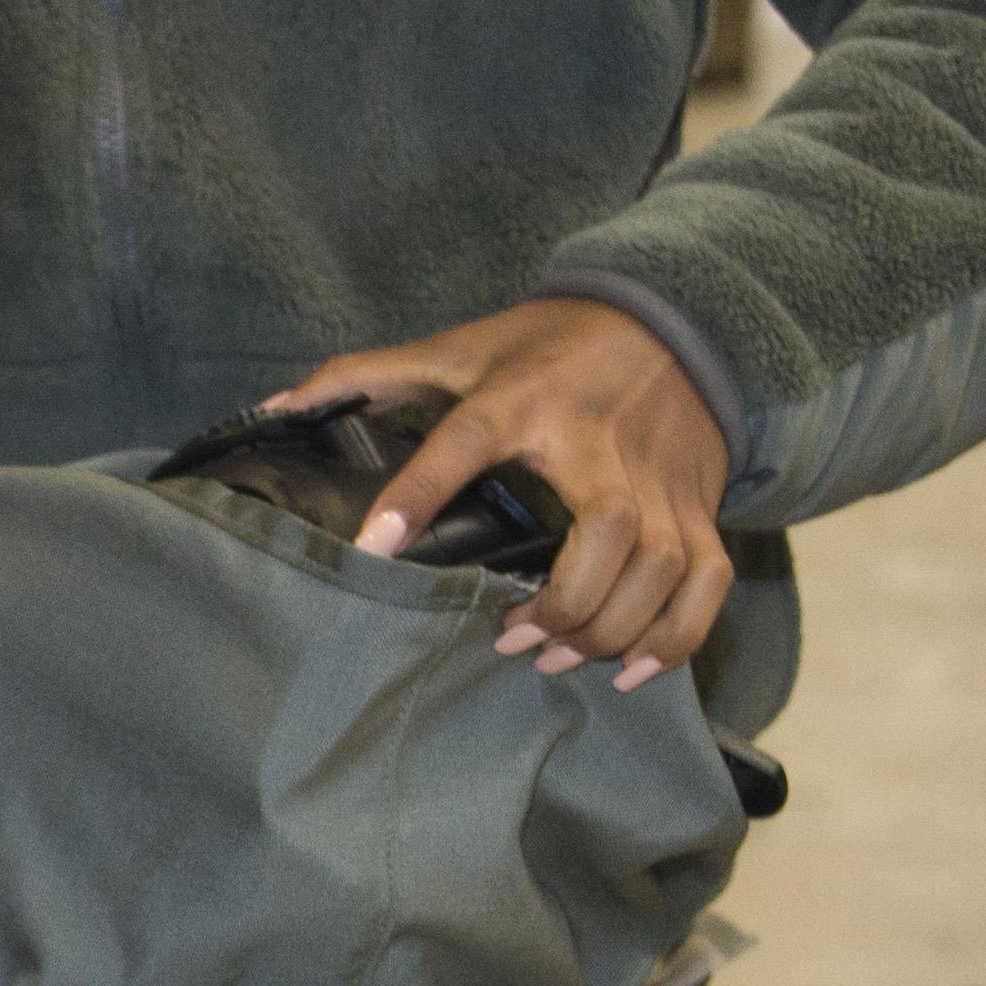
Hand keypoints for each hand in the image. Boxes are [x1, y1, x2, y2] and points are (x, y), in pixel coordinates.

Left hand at [276, 298, 732, 686]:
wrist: (672, 316)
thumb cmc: (549, 344)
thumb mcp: (460, 347)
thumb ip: (368, 376)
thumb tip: (278, 408)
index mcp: (525, 399)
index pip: (468, 443)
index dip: (419, 495)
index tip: (374, 550)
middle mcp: (600, 442)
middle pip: (608, 531)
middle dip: (565, 602)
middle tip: (510, 638)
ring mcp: (660, 477)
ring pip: (661, 565)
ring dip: (611, 627)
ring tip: (553, 655)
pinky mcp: (700, 503)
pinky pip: (707, 578)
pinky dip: (678, 634)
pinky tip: (632, 669)